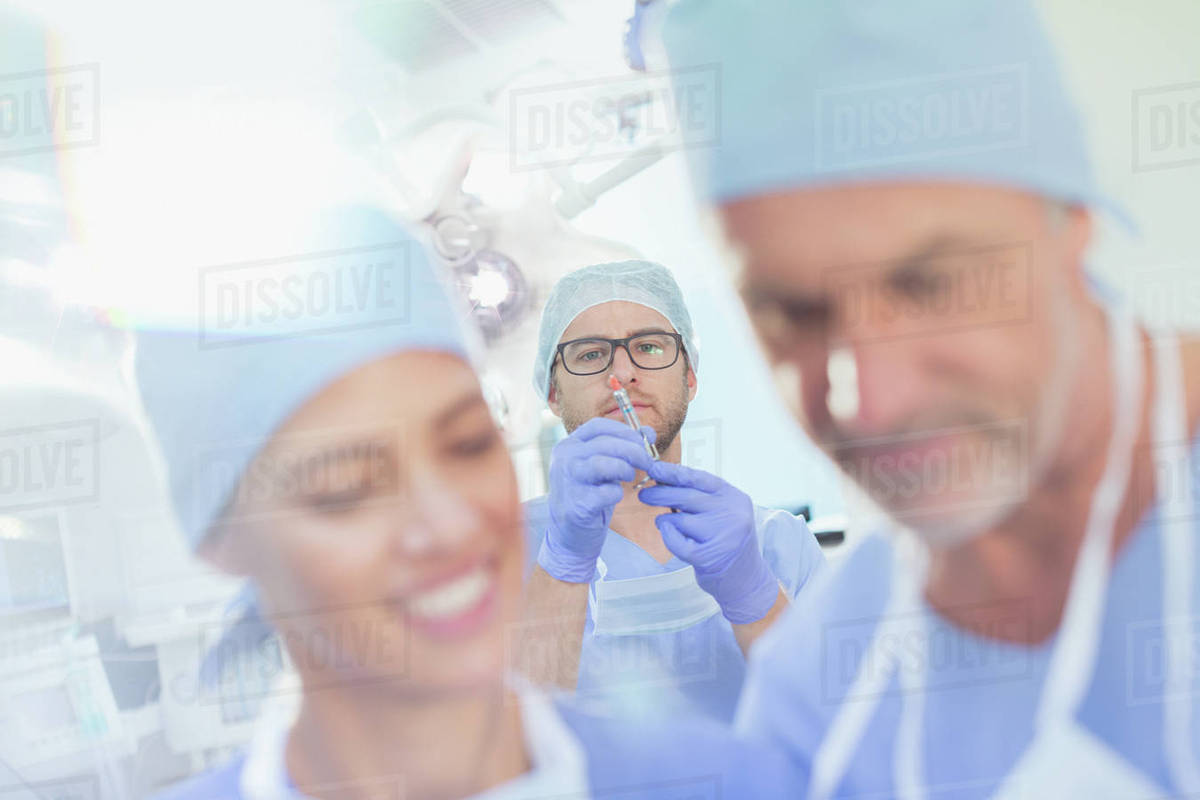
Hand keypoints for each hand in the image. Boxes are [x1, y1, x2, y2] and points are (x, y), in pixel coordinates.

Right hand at [537, 417, 655, 582]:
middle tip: (647, 462)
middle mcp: (564, 460)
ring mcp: (567, 482)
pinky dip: (617, 493)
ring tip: (628, 478)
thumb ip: (623, 447)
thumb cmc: (588, 496)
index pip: (598, 426)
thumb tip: (649, 432)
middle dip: (634, 451)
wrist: (568, 535)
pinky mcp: (576, 505)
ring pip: (604, 464)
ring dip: (624, 470)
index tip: (641, 442)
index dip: (624, 431)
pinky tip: (614, 497)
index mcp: (568, 446)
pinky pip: (606, 492)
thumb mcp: (603, 467)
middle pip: (605, 443)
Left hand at [638, 461, 778, 622]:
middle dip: (660, 493)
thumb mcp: (723, 513)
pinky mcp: (709, 557)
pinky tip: (669, 534)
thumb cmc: (728, 542)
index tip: (655, 468)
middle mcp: (732, 514)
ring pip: (679, 519)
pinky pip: (676, 541)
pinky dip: (667, 536)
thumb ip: (700, 497)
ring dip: (665, 519)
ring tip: (665, 522)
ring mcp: (722, 536)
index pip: (700, 478)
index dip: (674, 472)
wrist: (747, 580)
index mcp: (734, 498)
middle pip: (687, 496)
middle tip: (644, 494)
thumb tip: (664, 479)